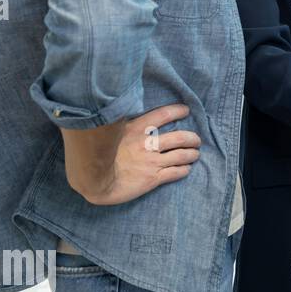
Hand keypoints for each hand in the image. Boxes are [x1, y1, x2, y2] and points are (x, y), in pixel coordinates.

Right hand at [64, 103, 201, 205]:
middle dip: (192, 138)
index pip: (163, 115)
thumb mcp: (107, 133)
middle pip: (180, 137)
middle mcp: (147, 144)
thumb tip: (127, 115)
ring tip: (195, 154)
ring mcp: (151, 162)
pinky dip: (184, 170)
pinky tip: (186, 169)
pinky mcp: (153, 178)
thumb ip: (120, 124)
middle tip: (196, 140)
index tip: (186, 110)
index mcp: (135, 129)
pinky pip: (176, 172)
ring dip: (192, 154)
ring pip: (182, 155)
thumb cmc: (96, 155)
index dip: (177, 111)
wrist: (94, 180)